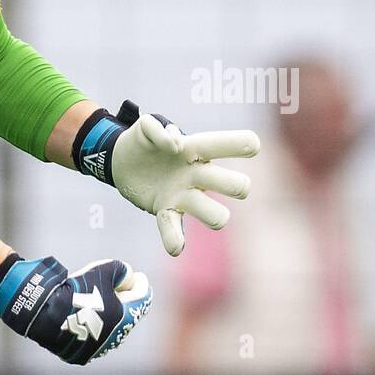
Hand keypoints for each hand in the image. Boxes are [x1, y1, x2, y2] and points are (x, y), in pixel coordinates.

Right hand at [0, 253, 152, 364]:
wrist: (44, 313)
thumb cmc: (74, 290)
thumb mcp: (99, 271)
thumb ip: (120, 269)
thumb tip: (127, 273)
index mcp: (125, 318)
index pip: (143, 299)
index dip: (141, 284)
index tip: (137, 276)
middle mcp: (115, 337)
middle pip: (128, 314)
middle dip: (125, 299)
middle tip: (117, 286)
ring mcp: (99, 348)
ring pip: (111, 329)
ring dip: (110, 316)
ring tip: (98, 302)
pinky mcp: (83, 356)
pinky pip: (94, 340)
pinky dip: (94, 328)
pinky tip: (85, 317)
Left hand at [112, 114, 258, 256]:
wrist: (123, 161)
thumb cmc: (144, 141)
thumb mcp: (144, 127)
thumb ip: (155, 128)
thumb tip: (176, 145)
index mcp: (198, 149)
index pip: (230, 145)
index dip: (246, 145)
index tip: (251, 147)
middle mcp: (199, 175)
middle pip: (236, 186)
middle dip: (236, 186)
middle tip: (210, 178)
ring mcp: (184, 196)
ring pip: (215, 214)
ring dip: (212, 216)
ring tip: (187, 206)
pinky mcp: (165, 211)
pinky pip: (174, 230)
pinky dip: (175, 240)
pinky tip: (175, 247)